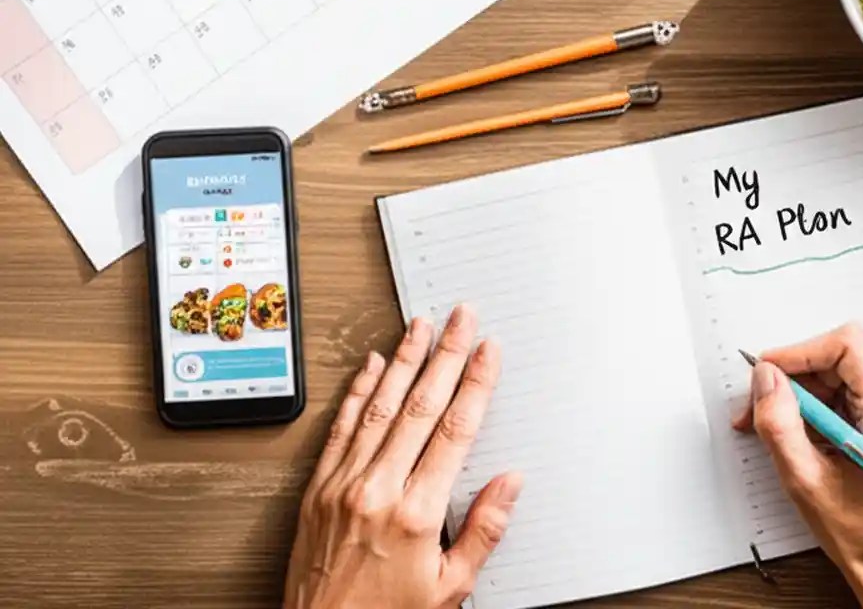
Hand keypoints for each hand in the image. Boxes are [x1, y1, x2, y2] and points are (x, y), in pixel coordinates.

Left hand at [284, 305, 519, 608]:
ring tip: (419, 326)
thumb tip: (509, 484)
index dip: (475, 383)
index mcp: (417, 514)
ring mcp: (343, 485)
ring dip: (403, 360)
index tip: (487, 352)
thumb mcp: (450, 589)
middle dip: (445, 354)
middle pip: (421, 405)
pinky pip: (341, 428)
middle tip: (460, 318)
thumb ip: (483, 531)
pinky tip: (371, 367)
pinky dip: (357, 393)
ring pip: (380, 407)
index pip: (455, 430)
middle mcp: (378, 489)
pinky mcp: (317, 489)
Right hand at [733, 324, 862, 608]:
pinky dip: (814, 402)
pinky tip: (797, 429)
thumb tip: (766, 379)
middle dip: (792, 378)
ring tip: (775, 424)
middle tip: (760, 408)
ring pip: (836, 369)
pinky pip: (843, 385)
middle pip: (837, 356)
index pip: (846, 346)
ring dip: (799, 393)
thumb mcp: (804, 479)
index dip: (800, 352)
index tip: (769, 373)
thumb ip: (780, 424)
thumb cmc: (858, 527)